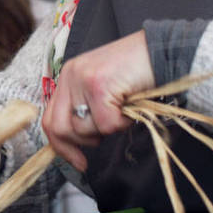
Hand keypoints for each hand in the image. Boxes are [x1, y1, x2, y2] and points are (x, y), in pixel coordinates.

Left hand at [42, 30, 154, 171]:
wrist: (162, 51)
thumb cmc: (137, 72)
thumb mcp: (103, 89)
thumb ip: (85, 108)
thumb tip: (77, 142)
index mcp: (68, 76)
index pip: (50, 120)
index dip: (61, 146)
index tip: (78, 162)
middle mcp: (70, 76)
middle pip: (59, 128)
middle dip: (80, 144)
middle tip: (100, 141)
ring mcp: (82, 80)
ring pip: (83, 129)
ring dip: (107, 128)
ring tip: (121, 109)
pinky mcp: (98, 86)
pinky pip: (106, 124)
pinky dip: (122, 122)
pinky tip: (130, 105)